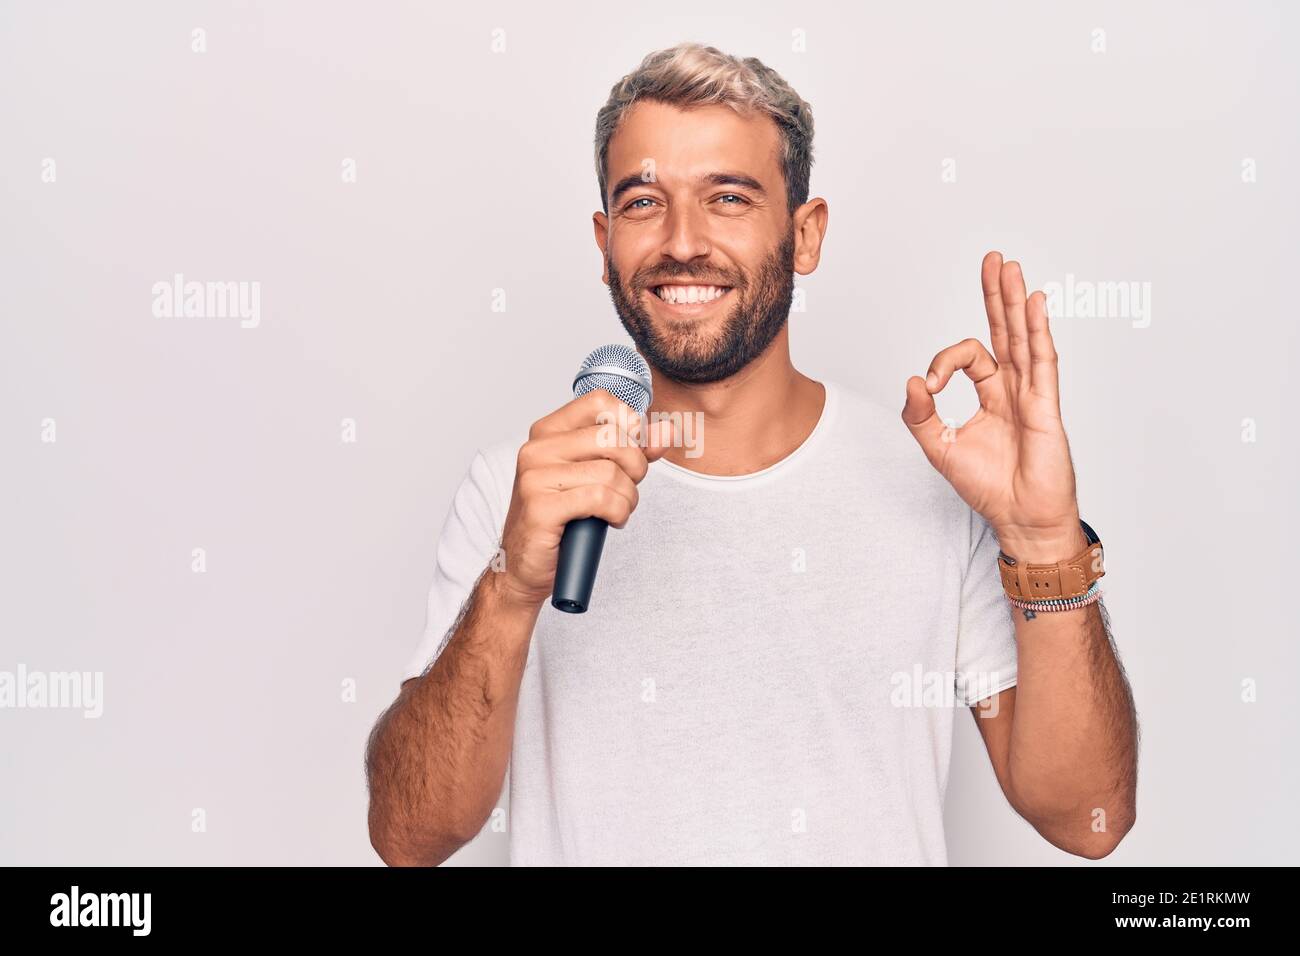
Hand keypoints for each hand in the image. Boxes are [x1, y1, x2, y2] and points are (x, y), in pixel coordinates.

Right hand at [496, 389, 674, 608]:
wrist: (526, 564)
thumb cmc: (563, 517)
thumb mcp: (599, 474)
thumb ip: (634, 449)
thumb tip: (667, 429)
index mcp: (548, 431)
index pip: (600, 401)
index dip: (629, 424)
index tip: (631, 451)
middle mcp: (537, 448)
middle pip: (612, 437)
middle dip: (635, 467)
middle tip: (627, 488)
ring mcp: (535, 477)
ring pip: (611, 472)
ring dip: (628, 497)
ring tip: (617, 509)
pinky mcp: (540, 507)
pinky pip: (600, 499)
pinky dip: (618, 512)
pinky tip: (611, 521)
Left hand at [901, 251, 1086, 562]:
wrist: (1020, 518)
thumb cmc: (988, 488)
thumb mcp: (938, 448)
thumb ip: (919, 414)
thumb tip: (911, 379)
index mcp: (990, 395)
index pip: (969, 356)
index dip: (943, 363)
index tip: (927, 386)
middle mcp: (1013, 388)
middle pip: (1003, 330)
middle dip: (995, 295)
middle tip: (992, 260)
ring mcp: (1032, 394)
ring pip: (1022, 337)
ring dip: (1014, 301)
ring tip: (1008, 267)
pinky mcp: (1045, 406)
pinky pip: (1042, 361)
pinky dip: (1036, 330)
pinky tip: (1033, 303)